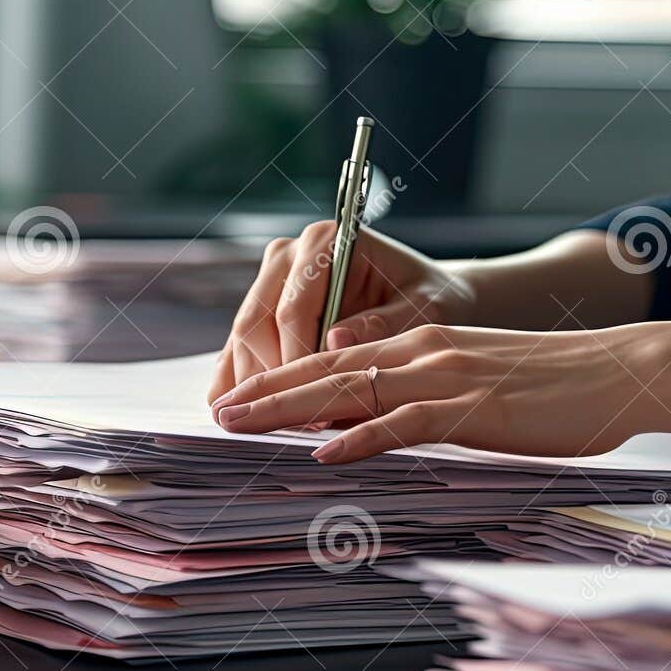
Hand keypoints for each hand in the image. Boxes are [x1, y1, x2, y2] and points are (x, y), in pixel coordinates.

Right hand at [208, 222, 475, 401]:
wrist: (427, 295)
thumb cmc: (429, 297)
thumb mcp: (423, 309)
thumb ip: (383, 322)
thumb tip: (336, 339)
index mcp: (326, 241)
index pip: (294, 308)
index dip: (297, 360)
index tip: (312, 404)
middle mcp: (290, 256)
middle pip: (257, 324)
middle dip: (272, 380)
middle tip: (290, 426)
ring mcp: (271, 282)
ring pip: (243, 341)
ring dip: (256, 388)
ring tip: (274, 429)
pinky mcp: (264, 311)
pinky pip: (241, 350)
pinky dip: (243, 384)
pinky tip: (251, 419)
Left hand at [209, 324, 670, 462]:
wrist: (619, 371)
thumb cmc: (557, 385)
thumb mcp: (480, 377)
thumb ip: (427, 390)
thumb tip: (373, 413)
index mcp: (425, 344)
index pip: (338, 359)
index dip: (285, 378)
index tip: (243, 396)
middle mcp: (425, 352)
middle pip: (327, 370)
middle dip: (267, 391)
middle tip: (217, 411)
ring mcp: (446, 377)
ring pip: (350, 391)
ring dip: (289, 410)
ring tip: (240, 425)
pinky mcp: (473, 408)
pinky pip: (405, 423)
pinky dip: (360, 440)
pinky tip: (323, 455)